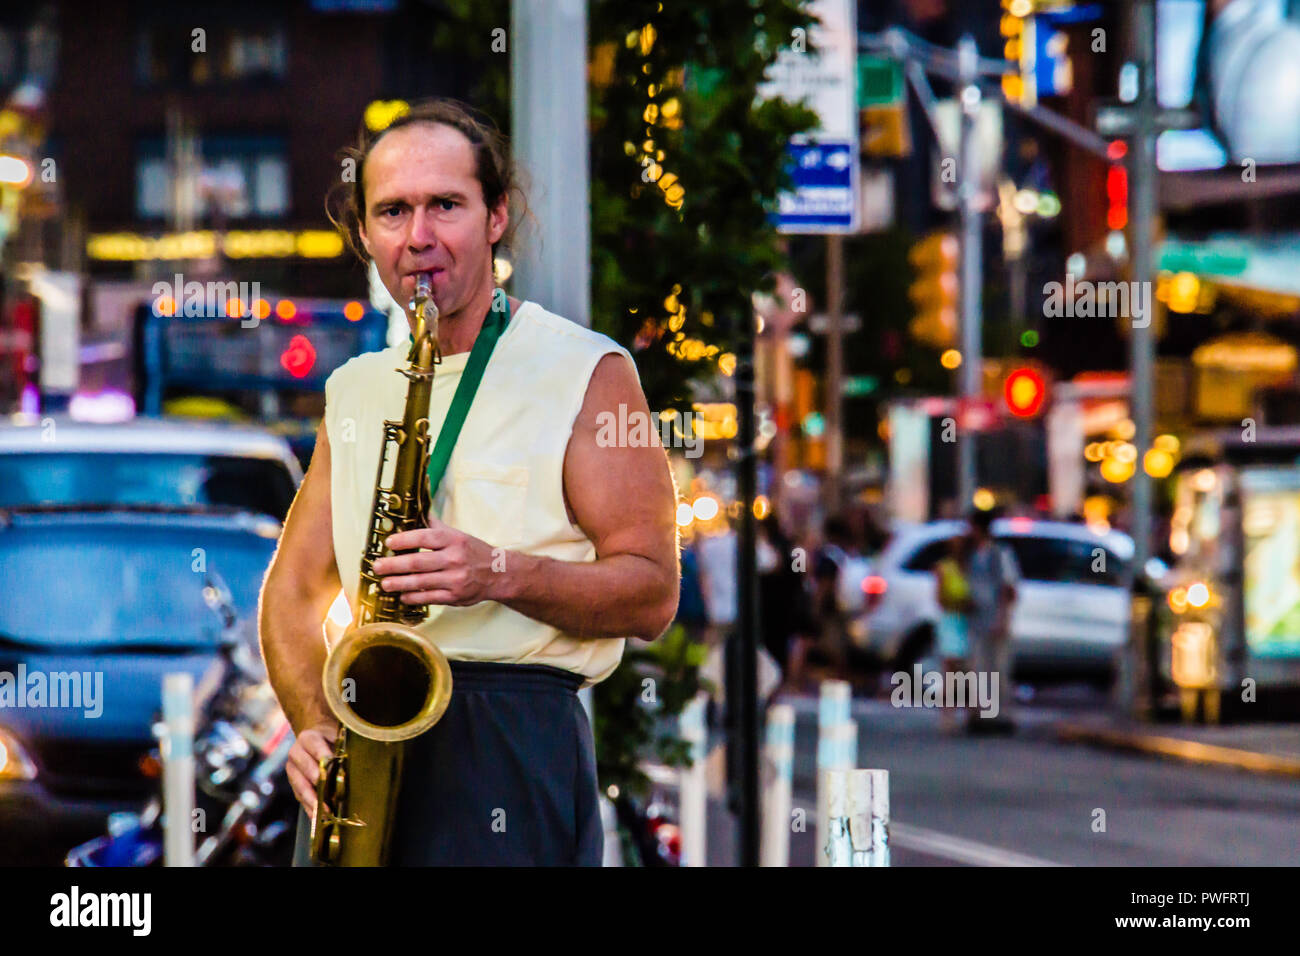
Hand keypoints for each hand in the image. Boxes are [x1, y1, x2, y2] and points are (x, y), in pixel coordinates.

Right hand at [286, 721, 337, 820]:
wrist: (316, 737)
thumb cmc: (332, 737)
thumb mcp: (337, 735)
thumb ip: (343, 745)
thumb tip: (355, 761)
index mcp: (308, 738)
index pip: (314, 745)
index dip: (322, 754)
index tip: (332, 764)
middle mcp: (296, 753)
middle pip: (305, 768)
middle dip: (317, 781)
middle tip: (327, 794)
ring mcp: (293, 769)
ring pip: (300, 786)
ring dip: (313, 800)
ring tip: (325, 812)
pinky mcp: (294, 784)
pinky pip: (300, 797)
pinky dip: (310, 808)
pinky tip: (319, 818)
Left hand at [371, 515, 504, 606]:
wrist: (499, 573)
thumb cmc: (473, 552)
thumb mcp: (458, 534)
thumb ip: (435, 526)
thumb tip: (414, 509)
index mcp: (453, 540)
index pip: (425, 537)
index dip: (405, 540)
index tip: (389, 543)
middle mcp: (454, 559)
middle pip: (418, 562)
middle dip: (394, 565)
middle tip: (377, 566)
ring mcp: (455, 579)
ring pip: (421, 582)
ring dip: (399, 583)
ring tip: (384, 583)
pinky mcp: (455, 597)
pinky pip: (429, 598)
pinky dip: (413, 597)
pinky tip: (402, 595)